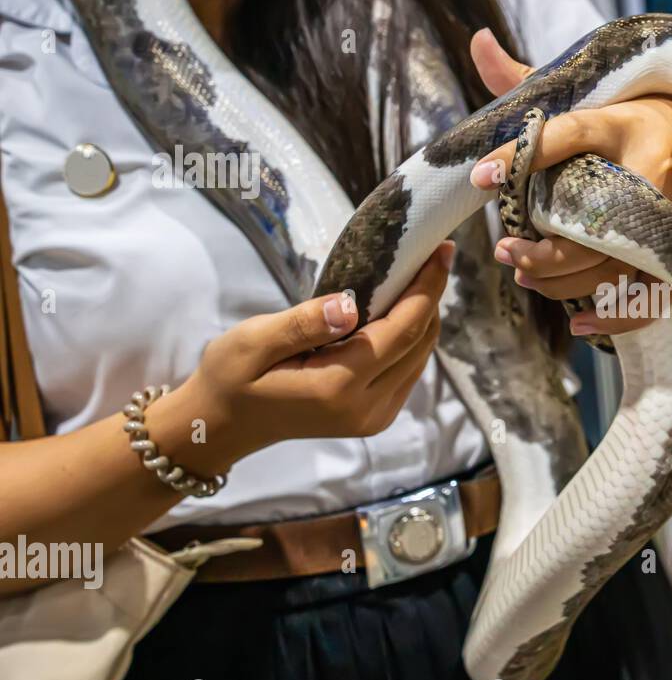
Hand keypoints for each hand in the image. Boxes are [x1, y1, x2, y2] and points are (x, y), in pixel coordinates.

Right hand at [161, 243, 454, 472]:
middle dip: (431, 298)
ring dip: (424, 317)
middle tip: (434, 256)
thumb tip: (348, 305)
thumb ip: (301, 324)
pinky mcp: (373, 418)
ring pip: (419, 359)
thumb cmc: (231, 378)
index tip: (441, 253)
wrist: (222, 426)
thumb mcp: (252, 342)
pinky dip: (411, 338)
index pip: (401, 331)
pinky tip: (402, 311)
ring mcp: (373, 418)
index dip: (427, 290)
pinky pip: (407, 371)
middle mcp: (366, 408)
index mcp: (339, 386)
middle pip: (419, 344)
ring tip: (421, 277)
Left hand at [467, 28, 671, 336]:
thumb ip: (533, 81)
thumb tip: (478, 41)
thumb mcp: (592, 95)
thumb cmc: (637, 121)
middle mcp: (653, 174)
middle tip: (503, 251)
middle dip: (541, 247)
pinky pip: (651, 296)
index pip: (570, 134)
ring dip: (562, 282)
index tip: (480, 176)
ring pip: (611, 265)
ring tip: (524, 275)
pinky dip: (616, 317)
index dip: (523, 155)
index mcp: (626, 125)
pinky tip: (581, 325)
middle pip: (589, 220)